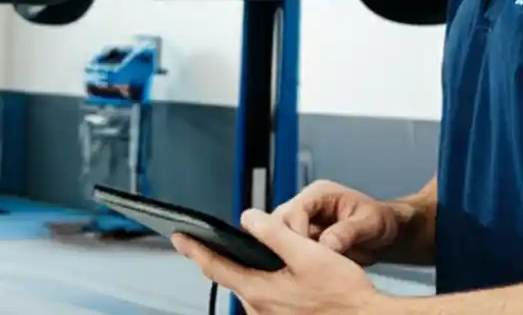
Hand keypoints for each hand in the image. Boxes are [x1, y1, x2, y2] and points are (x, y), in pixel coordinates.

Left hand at [172, 209, 384, 314]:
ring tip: (257, 255)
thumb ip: (275, 233)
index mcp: (261, 291)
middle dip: (225, 260)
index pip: (217, 266)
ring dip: (249, 273)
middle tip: (216, 241)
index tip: (178, 237)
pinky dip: (264, 285)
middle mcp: (261, 311)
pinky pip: (265, 302)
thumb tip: (248, 218)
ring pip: (250, 291)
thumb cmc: (344, 293)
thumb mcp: (309, 253)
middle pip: (233, 279)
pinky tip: (281, 277)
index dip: (195, 249)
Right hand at [270, 180, 399, 264]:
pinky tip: (298, 276)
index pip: (295, 209)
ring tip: (296, 274)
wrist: (384, 233)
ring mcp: (303, 223)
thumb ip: (348, 231)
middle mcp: (306, 205)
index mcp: (320, 193)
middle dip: (284, 244)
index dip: (295, 231)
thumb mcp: (369, 223)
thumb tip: (327, 245)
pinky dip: (291, 261)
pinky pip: (288, 249)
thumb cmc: (379, 220)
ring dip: (285, 254)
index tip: (302, 253)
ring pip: (279, 237)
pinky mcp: (303, 239)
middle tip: (296, 267)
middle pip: (280, 222)